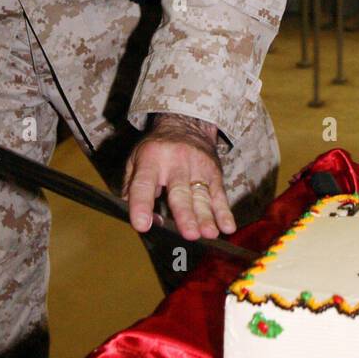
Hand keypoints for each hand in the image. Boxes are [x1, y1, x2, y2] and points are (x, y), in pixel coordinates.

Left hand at [122, 113, 235, 240]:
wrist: (186, 123)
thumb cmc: (157, 149)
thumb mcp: (136, 160)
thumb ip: (132, 189)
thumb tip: (137, 219)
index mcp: (151, 159)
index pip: (143, 184)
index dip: (141, 205)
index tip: (142, 225)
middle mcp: (176, 163)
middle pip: (180, 192)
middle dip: (185, 214)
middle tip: (189, 234)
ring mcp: (198, 167)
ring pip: (201, 196)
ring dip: (206, 216)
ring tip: (209, 234)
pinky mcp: (214, 173)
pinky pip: (219, 195)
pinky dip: (224, 212)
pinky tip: (227, 227)